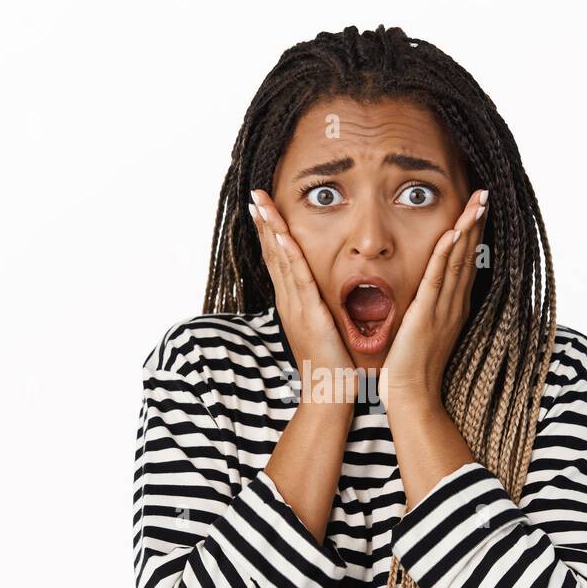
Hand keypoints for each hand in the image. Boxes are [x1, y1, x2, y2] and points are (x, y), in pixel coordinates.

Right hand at [248, 189, 357, 403]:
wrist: (329, 392)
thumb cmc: (331, 363)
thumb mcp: (323, 326)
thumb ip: (320, 307)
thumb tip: (322, 293)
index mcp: (293, 302)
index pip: (279, 259)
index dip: (271, 232)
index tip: (263, 208)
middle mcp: (289, 301)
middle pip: (273, 253)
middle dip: (265, 222)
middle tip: (255, 195)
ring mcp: (296, 307)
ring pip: (281, 260)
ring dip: (271, 230)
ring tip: (261, 205)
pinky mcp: (310, 314)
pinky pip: (299, 280)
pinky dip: (290, 257)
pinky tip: (283, 237)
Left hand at [379, 188, 487, 412]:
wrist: (411, 396)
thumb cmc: (411, 370)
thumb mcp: (424, 333)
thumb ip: (426, 311)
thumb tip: (424, 297)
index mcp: (453, 308)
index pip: (466, 263)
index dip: (473, 234)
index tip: (478, 209)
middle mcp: (454, 304)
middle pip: (469, 255)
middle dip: (477, 222)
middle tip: (485, 192)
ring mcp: (443, 308)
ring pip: (459, 260)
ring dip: (468, 227)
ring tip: (478, 200)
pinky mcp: (427, 313)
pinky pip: (438, 277)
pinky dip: (446, 252)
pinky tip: (454, 231)